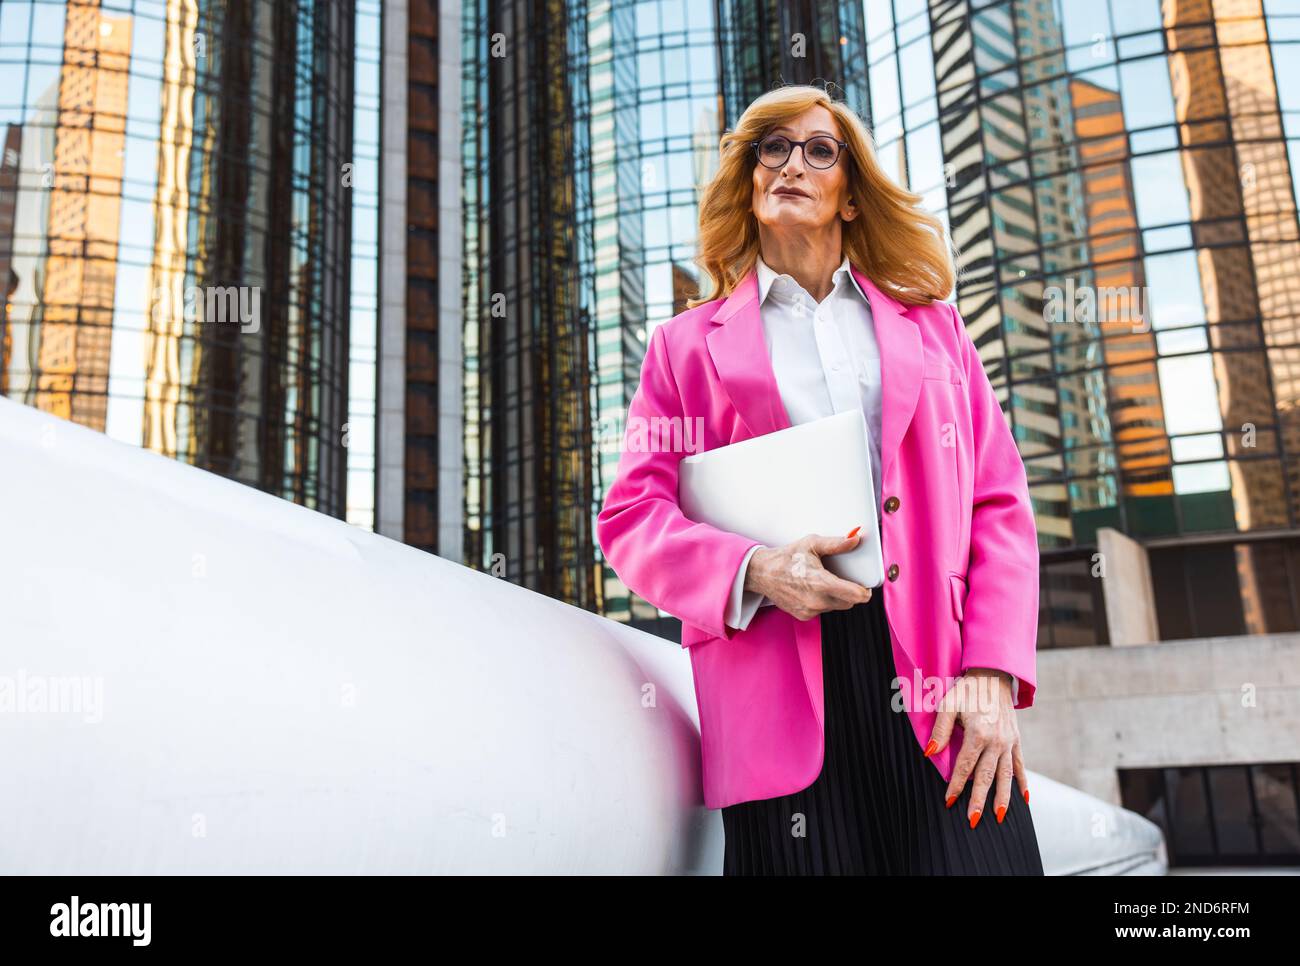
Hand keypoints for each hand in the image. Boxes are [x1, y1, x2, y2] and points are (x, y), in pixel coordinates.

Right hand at [743, 530, 872, 620]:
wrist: (762, 573)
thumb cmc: (785, 558)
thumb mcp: (811, 544)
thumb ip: (836, 544)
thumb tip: (855, 539)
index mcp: (821, 583)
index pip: (855, 596)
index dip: (865, 592)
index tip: (866, 587)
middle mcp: (817, 601)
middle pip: (849, 602)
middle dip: (850, 592)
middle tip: (842, 578)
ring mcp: (810, 610)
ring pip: (836, 607)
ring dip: (836, 597)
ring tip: (823, 582)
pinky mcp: (804, 616)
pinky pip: (822, 610)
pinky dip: (823, 602)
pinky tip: (813, 590)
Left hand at [925, 668, 1026, 827]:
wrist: (992, 675)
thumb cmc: (966, 690)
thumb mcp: (948, 704)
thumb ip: (940, 730)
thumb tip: (930, 753)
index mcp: (978, 733)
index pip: (965, 766)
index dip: (956, 785)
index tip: (949, 802)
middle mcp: (997, 741)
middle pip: (987, 776)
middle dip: (979, 800)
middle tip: (973, 821)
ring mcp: (1009, 742)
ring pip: (1006, 775)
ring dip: (1002, 797)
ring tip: (998, 817)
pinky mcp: (1017, 740)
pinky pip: (1021, 765)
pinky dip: (1023, 783)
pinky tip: (1024, 800)